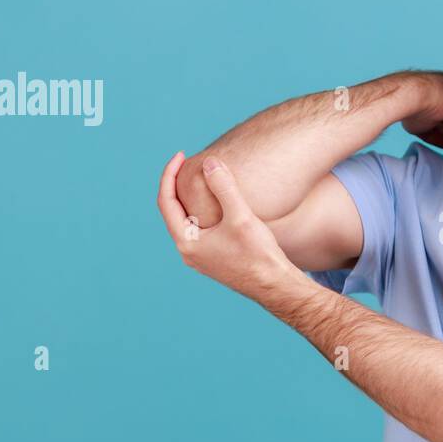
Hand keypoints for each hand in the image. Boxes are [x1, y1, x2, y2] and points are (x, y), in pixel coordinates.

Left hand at [157, 151, 304, 305]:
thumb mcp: (240, 217)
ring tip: (201, 178)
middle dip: (178, 184)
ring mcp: (201, 257)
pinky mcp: (214, 259)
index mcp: (187, 242)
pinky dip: (202, 210)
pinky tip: (217, 202)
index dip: (170, 174)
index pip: (166, 201)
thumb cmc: (258, 255)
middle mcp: (189, 252)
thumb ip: (224, 187)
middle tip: (188, 162)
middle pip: (173, 210)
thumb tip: (208, 162)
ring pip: (187, 221)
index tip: (181, 155)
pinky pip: (199, 229)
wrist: (275, 286)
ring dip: (190, 198)